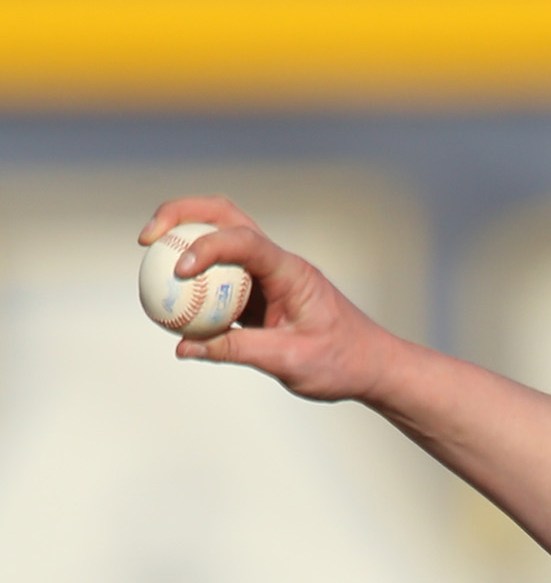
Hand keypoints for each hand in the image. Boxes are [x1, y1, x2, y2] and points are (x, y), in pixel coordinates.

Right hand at [139, 195, 406, 401]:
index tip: (179, 271)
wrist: (372, 367)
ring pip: (220, 241)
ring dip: (183, 242)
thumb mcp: (290, 362)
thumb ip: (237, 351)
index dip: (208, 246)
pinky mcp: (260, 294)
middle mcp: (278, 264)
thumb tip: (184, 347)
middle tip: (146, 238)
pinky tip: (168, 303)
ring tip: (148, 262)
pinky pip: (220, 280)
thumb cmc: (341, 362)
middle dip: (182, 215)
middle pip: (225, 217)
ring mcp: (268, 276)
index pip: (245, 241)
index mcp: (292, 272)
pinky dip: (194, 283)